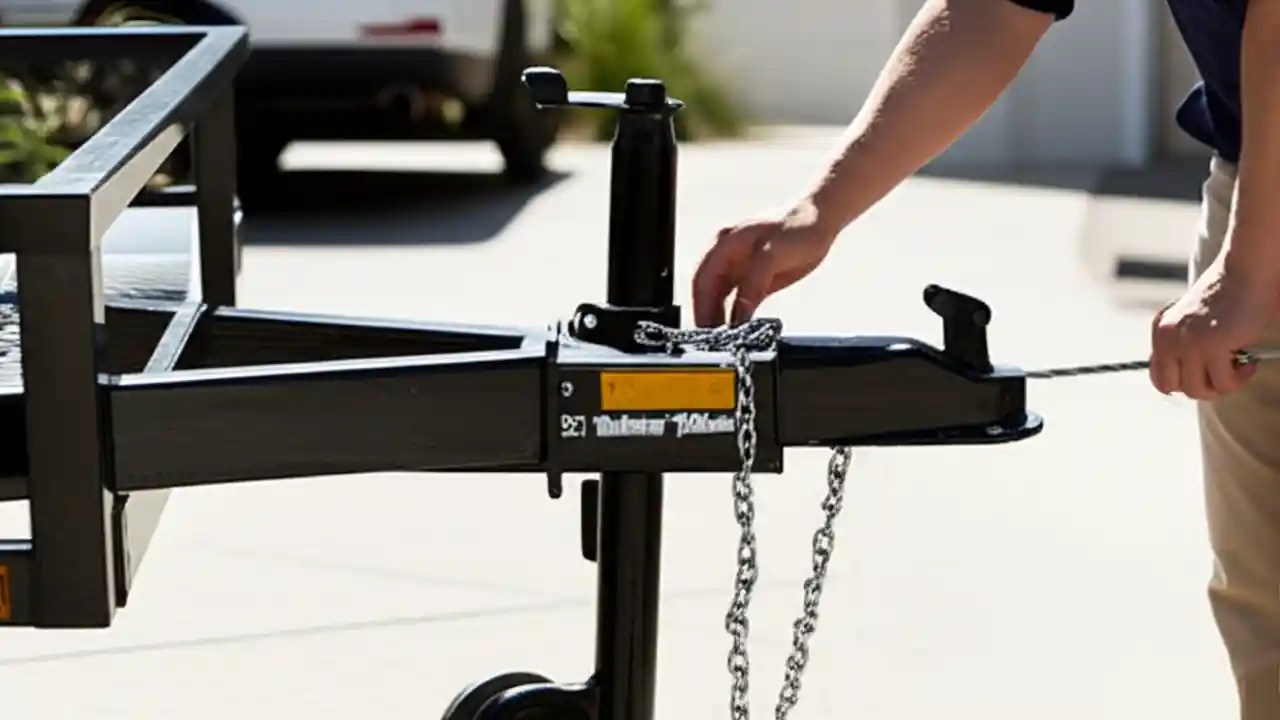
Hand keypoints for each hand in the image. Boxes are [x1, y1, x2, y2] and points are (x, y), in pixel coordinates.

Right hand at [692, 200, 838, 326]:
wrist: (821, 221)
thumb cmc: (798, 228)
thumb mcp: (772, 254)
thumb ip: (753, 284)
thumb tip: (739, 314)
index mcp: (725, 244)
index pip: (702, 280)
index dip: (701, 306)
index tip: (706, 328)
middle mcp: (727, 255)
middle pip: (707, 291)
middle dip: (707, 315)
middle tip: (714, 339)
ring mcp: (738, 267)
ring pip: (720, 297)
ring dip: (719, 317)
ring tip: (725, 338)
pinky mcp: (752, 278)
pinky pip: (737, 300)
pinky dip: (735, 315)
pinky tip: (740, 328)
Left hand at [1149, 256, 1279, 399]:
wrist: (1249, 267)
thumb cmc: (1230, 292)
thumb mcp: (1194, 320)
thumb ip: (1183, 344)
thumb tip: (1187, 378)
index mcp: (1161, 331)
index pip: (1158, 376)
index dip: (1183, 382)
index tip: (1206, 374)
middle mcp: (1168, 338)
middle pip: (1174, 388)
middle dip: (1202, 388)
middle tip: (1225, 373)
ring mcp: (1188, 342)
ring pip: (1198, 390)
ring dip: (1223, 384)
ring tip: (1240, 365)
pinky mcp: (1212, 345)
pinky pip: (1223, 382)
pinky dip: (1240, 377)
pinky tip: (1249, 360)